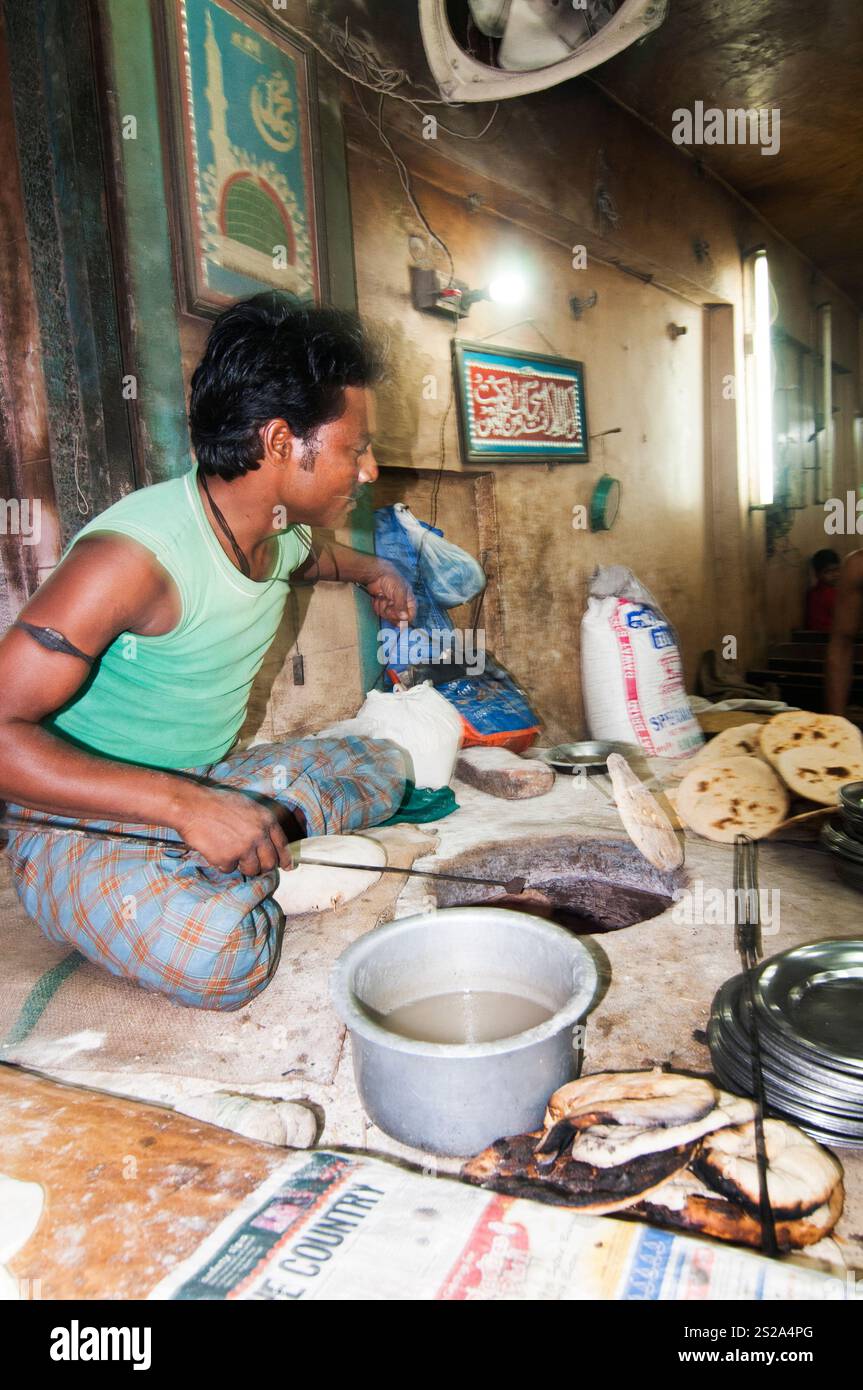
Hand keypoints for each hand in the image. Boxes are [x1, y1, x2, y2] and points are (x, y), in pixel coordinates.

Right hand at [173, 785, 298, 876]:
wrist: (193, 806)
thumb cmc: (217, 804)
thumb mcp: (247, 806)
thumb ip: (260, 823)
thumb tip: (268, 842)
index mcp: (266, 820)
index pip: (282, 844)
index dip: (285, 858)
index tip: (287, 866)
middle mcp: (259, 835)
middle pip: (269, 863)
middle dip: (262, 867)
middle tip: (253, 865)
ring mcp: (244, 848)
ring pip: (252, 870)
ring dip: (242, 866)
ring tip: (231, 854)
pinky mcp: (228, 858)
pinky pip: (230, 869)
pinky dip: (223, 863)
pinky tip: (215, 850)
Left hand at [363, 564, 416, 624]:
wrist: (376, 574)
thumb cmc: (391, 580)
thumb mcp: (399, 591)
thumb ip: (401, 605)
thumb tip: (405, 618)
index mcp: (409, 601)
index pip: (411, 616)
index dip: (405, 620)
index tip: (399, 623)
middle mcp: (401, 605)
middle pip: (398, 619)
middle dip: (391, 612)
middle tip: (388, 604)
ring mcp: (391, 606)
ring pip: (387, 616)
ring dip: (383, 607)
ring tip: (383, 597)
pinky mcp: (382, 606)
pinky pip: (380, 612)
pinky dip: (377, 605)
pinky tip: (378, 597)